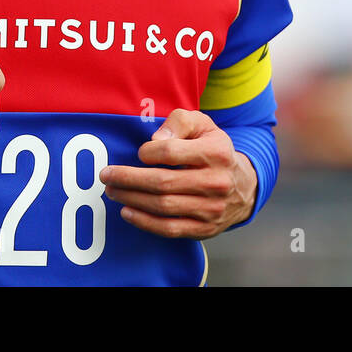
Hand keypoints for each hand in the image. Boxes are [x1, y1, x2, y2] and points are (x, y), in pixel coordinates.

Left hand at [99, 108, 257, 239]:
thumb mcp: (203, 125)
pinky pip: (170, 229)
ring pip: (163, 206)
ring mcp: (212, 209)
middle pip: (163, 182)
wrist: (244, 186)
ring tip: (112, 191)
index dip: (148, 152)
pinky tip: (127, 212)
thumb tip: (155, 139)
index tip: (139, 152)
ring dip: (132, 199)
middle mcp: (216, 182)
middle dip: (129, 179)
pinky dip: (145, 222)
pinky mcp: (205, 229)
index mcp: (216, 152)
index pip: (171, 151)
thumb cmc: (214, 150)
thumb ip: (179, 122)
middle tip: (107, 176)